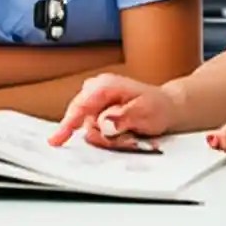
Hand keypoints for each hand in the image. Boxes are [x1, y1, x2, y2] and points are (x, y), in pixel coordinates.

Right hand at [49, 74, 176, 147]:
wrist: (168, 108)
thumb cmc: (159, 107)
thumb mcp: (144, 112)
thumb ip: (122, 117)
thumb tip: (104, 123)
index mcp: (105, 85)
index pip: (79, 106)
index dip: (67, 124)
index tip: (57, 139)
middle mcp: (96, 90)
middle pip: (83, 120)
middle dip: (101, 134)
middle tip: (126, 138)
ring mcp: (96, 100)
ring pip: (90, 127)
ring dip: (108, 137)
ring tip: (130, 134)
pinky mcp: (99, 110)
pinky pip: (95, 128)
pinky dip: (108, 135)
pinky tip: (124, 133)